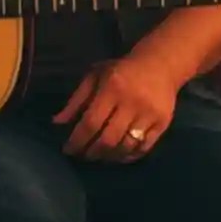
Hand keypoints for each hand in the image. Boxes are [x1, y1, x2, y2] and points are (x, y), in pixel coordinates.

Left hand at [52, 54, 183, 162]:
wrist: (161, 64)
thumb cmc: (122, 70)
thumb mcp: (95, 76)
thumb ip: (76, 99)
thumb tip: (57, 123)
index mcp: (113, 88)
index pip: (91, 122)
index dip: (77, 140)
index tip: (68, 149)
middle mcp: (132, 102)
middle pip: (108, 139)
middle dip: (91, 152)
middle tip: (83, 155)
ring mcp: (150, 114)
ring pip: (126, 147)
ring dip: (109, 157)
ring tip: (99, 156)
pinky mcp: (163, 124)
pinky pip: (143, 148)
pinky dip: (128, 156)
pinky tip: (118, 156)